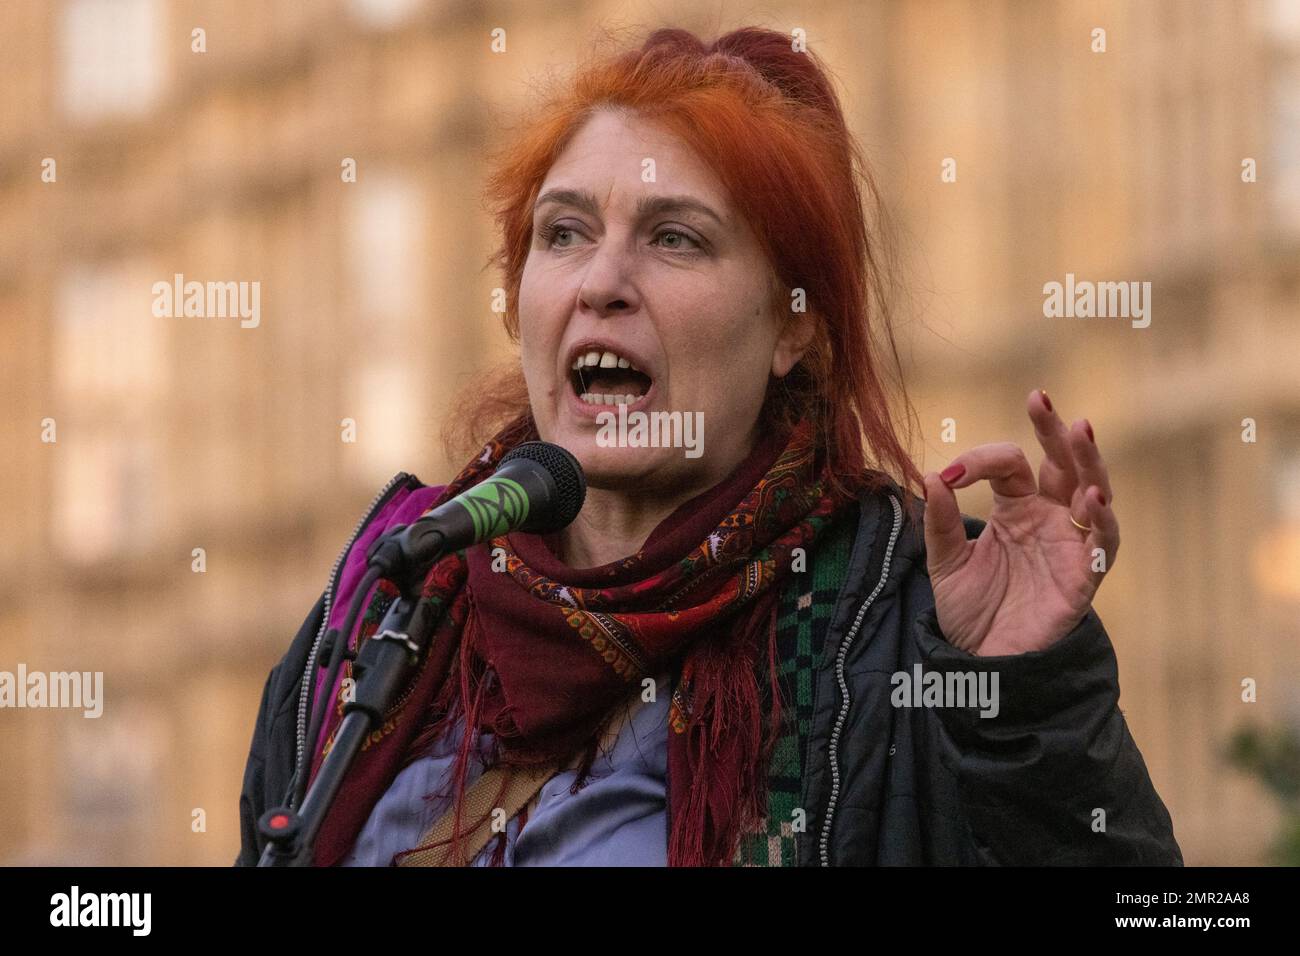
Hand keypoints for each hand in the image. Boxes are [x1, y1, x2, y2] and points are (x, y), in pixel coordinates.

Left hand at [921, 390, 1117, 656]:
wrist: (984, 663)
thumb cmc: (971, 610)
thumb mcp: (945, 562)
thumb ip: (939, 522)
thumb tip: (930, 475)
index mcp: (1015, 508)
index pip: (1008, 465)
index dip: (979, 462)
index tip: (950, 474)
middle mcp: (1049, 517)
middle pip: (1061, 463)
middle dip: (1054, 430)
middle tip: (1040, 398)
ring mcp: (1071, 542)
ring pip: (1091, 489)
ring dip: (1087, 461)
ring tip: (1079, 429)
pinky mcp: (1086, 574)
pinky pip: (1103, 540)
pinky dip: (1101, 516)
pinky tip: (1092, 494)